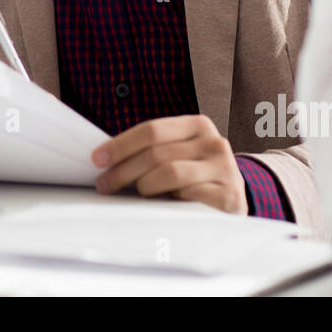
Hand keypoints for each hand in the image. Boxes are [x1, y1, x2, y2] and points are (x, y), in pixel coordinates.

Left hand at [92, 114, 246, 213]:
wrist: (234, 198)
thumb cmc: (195, 176)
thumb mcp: (178, 154)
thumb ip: (152, 151)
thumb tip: (106, 159)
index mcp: (197, 125)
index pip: (152, 130)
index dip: (121, 144)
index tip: (97, 159)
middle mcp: (214, 143)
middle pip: (157, 153)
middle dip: (124, 170)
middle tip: (104, 184)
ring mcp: (224, 169)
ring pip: (170, 173)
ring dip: (143, 186)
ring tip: (133, 195)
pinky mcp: (229, 196)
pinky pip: (188, 196)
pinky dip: (168, 201)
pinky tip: (160, 206)